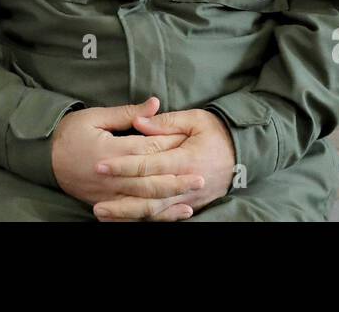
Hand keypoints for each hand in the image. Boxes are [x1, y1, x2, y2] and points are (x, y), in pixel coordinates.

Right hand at [51, 97, 201, 212]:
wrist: (44, 158)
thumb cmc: (70, 132)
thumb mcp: (95, 116)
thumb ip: (127, 113)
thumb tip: (155, 104)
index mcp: (110, 151)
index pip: (147, 150)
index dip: (170, 147)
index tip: (190, 142)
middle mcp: (111, 177)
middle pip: (150, 181)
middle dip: (177, 180)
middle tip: (201, 177)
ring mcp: (108, 194)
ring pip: (144, 201)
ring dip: (169, 201)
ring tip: (191, 198)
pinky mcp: (106, 203)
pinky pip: (133, 214)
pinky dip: (153, 215)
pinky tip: (170, 213)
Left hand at [91, 106, 236, 221]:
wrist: (243, 153)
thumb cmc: (216, 131)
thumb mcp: (195, 119)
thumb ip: (165, 122)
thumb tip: (138, 122)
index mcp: (185, 158)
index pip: (148, 164)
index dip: (123, 166)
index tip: (100, 165)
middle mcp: (186, 182)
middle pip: (148, 195)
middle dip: (120, 198)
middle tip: (95, 200)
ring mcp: (188, 198)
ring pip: (154, 211)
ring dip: (127, 214)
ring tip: (102, 213)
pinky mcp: (190, 205)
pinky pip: (164, 216)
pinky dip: (144, 220)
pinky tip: (124, 220)